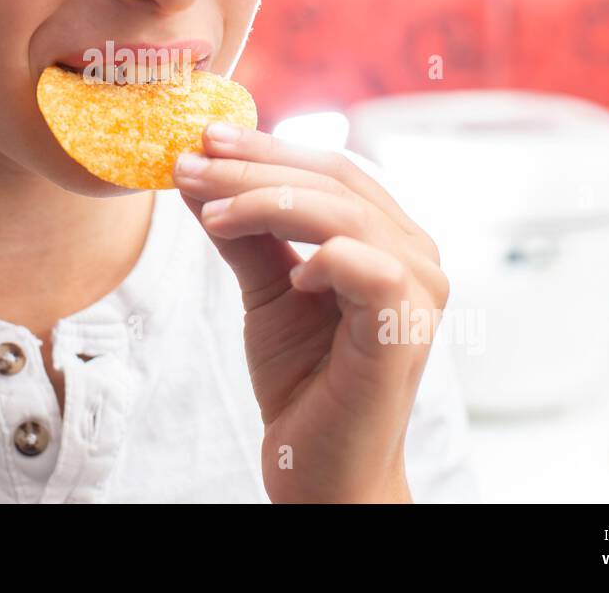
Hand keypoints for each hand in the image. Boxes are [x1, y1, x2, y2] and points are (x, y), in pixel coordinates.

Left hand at [173, 123, 448, 502]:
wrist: (319, 470)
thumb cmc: (303, 381)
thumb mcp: (264, 290)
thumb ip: (241, 232)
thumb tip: (196, 172)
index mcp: (387, 237)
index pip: (330, 169)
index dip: (268, 148)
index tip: (204, 139)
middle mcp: (413, 255)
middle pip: (334, 182)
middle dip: (255, 167)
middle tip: (191, 163)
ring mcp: (417, 292)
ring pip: (345, 214)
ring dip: (268, 202)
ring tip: (210, 213)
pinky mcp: (403, 331)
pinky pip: (371, 271)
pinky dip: (327, 259)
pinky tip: (291, 274)